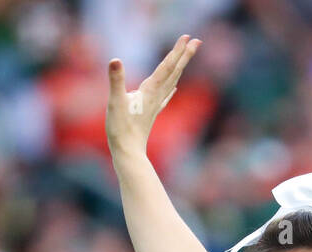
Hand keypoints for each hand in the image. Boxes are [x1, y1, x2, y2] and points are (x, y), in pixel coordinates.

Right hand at [106, 34, 201, 155]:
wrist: (128, 153)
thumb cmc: (120, 129)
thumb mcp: (115, 102)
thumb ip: (116, 80)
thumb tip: (115, 60)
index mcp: (149, 90)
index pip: (166, 66)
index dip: (177, 51)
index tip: (188, 37)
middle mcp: (156, 96)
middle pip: (174, 71)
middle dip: (185, 55)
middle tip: (197, 40)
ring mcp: (155, 105)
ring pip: (171, 81)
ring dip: (179, 67)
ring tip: (187, 56)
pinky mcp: (151, 113)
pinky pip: (165, 97)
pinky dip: (171, 88)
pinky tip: (174, 87)